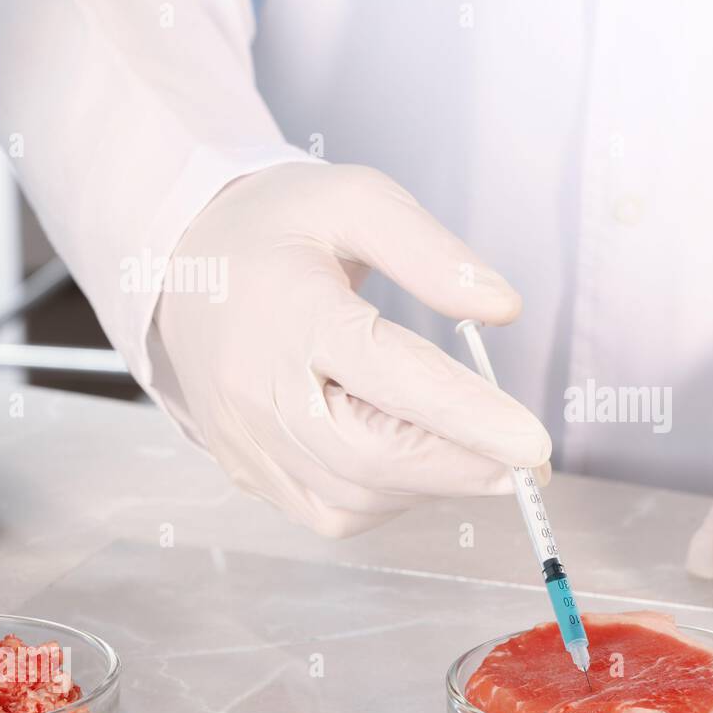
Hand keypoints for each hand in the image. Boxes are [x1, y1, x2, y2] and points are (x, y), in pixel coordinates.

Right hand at [154, 163, 550, 535]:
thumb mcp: (357, 201)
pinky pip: (330, 511)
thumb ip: (432, 253)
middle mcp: (258, 388)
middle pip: (371, 456)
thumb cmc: (277, 228)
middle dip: (461, 467)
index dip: (467, 416)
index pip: (390, 376)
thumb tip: (504, 307)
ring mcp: (248, 438)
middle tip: (527, 463)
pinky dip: (387, 498)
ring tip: (472, 447)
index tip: (533, 445)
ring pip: (355, 495)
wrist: (180, 259)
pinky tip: (413, 461)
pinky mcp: (248, 469)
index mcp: (291, 312)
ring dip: (429, 483)